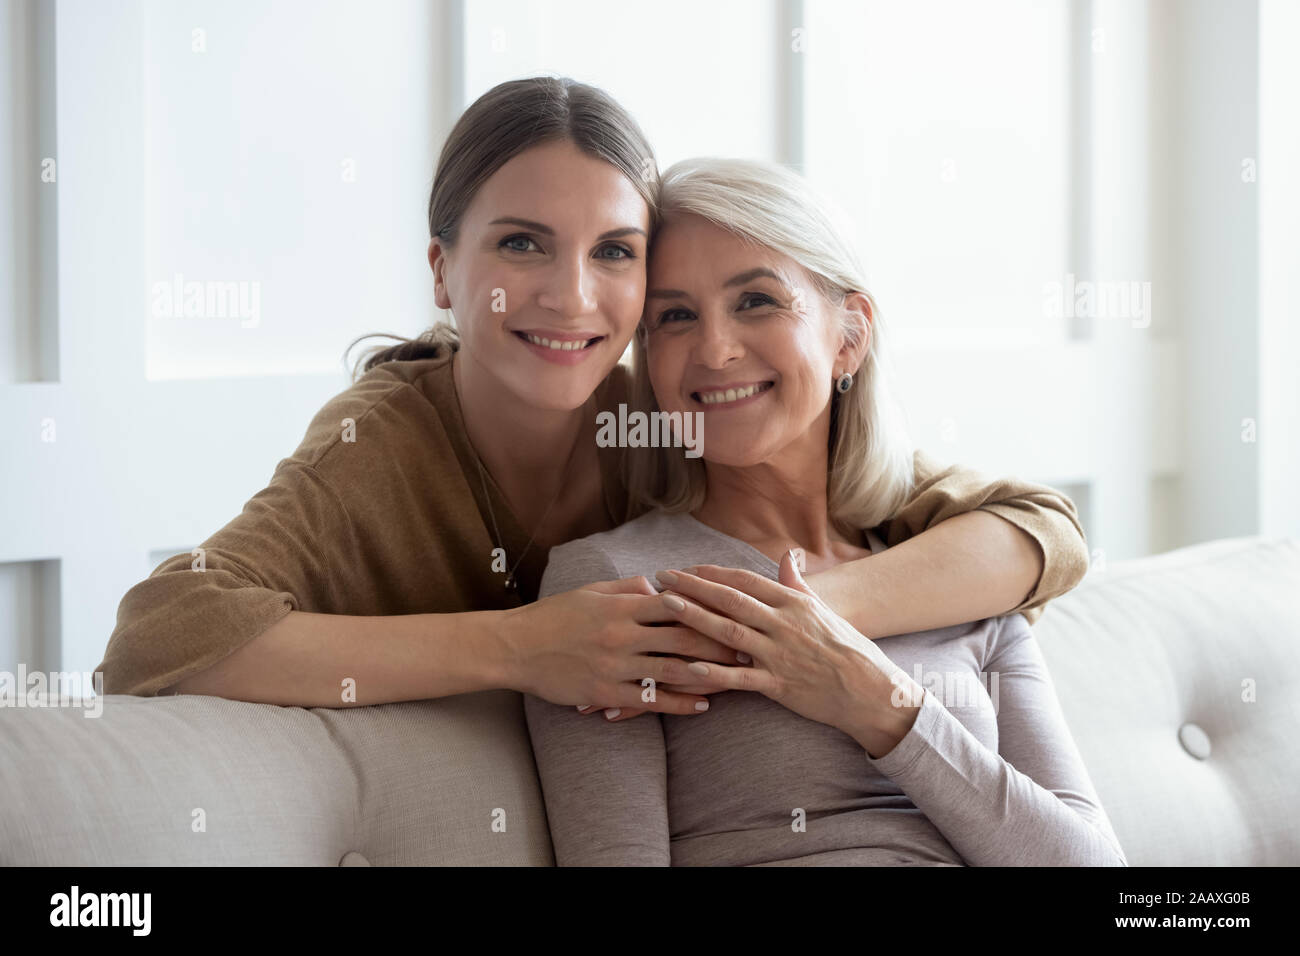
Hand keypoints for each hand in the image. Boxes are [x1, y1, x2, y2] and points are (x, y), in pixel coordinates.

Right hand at [500, 574, 749, 716]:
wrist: (516, 647)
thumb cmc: (555, 615)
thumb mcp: (592, 592)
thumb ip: (629, 589)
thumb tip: (660, 585)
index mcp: (623, 606)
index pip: (677, 604)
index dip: (710, 608)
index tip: (738, 612)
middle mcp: (623, 634)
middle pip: (683, 638)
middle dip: (721, 643)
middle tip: (752, 647)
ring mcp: (616, 665)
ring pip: (673, 670)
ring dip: (710, 676)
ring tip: (739, 679)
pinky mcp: (606, 693)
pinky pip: (651, 700)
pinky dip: (681, 703)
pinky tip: (703, 705)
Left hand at [654, 552, 924, 755]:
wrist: (872, 690)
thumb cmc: (848, 648)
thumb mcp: (823, 610)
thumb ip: (797, 584)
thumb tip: (786, 557)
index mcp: (793, 602)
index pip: (745, 580)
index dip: (712, 573)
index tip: (685, 568)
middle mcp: (783, 623)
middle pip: (730, 599)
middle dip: (692, 587)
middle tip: (661, 578)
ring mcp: (779, 653)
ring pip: (728, 632)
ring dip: (694, 617)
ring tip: (665, 606)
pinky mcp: (778, 685)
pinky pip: (740, 678)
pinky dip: (713, 673)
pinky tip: (687, 668)